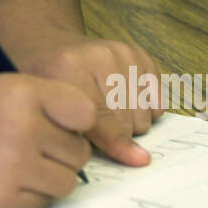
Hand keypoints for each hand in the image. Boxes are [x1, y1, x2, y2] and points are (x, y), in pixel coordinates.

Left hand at [15, 34, 162, 165]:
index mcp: (70, 67)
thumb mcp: (50, 108)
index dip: (116, 143)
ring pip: (145, 114)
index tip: (136, 160)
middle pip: (127, 119)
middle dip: (117, 134)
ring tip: (108, 114)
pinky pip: (158, 101)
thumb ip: (78, 134)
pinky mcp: (140, 55)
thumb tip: (127, 159)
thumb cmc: (50, 82)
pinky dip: (145, 110)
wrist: (52, 46)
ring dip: (131, 124)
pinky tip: (124, 104)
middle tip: (97, 127)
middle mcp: (101, 55)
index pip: (101, 116)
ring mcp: (123, 53)